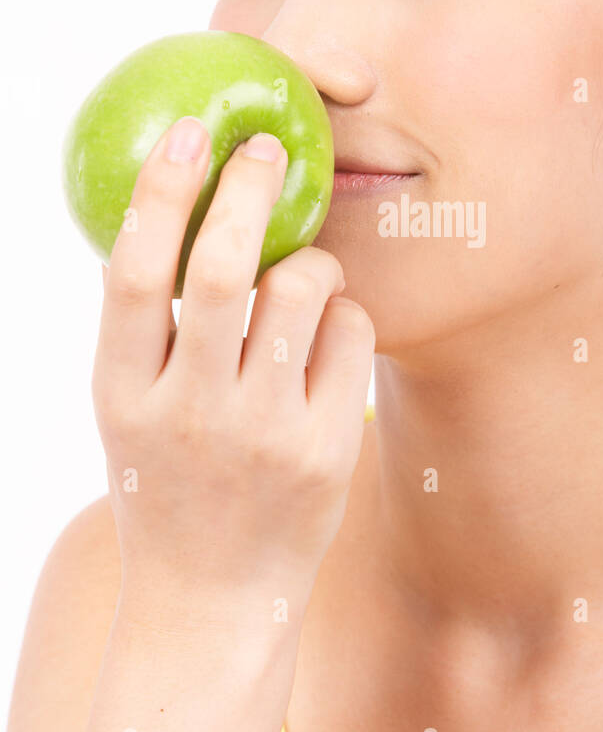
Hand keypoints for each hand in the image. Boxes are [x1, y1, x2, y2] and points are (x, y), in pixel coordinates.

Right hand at [91, 117, 373, 626]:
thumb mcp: (125, 413)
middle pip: (222, 271)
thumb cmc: (166, 484)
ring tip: (300, 277)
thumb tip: (166, 218)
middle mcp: (189, 413)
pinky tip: (326, 339)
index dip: (160, 193)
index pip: (134, 274)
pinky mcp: (327, 452)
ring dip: (308, 260)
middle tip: (264, 147)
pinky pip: (352, 335)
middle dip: (246, 190)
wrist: (212, 599)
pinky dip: (343, 313)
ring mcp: (263, 435)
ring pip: (303, 291)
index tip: (187, 132)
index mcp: (122, 394)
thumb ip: (140, 331)